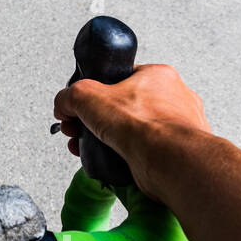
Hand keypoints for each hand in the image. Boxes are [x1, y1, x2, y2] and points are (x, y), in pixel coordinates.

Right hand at [54, 64, 209, 192]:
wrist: (171, 163)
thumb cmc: (147, 127)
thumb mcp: (88, 96)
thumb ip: (70, 96)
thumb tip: (63, 105)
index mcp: (159, 76)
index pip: (120, 79)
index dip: (96, 94)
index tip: (83, 106)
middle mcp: (173, 100)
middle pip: (123, 108)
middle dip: (97, 122)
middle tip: (82, 130)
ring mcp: (177, 129)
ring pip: (133, 133)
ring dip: (108, 142)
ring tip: (96, 148)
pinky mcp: (174, 154)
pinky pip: (143, 154)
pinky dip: (125, 159)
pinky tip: (115, 161)